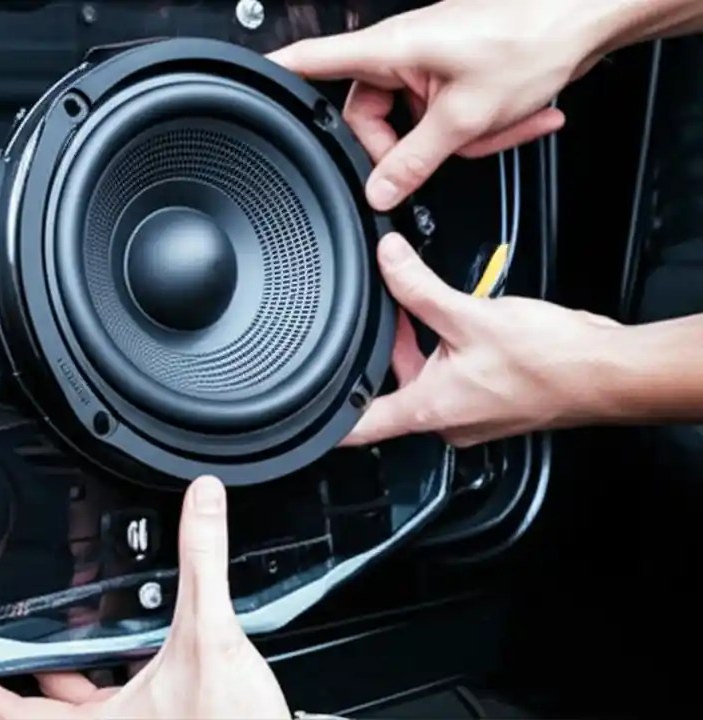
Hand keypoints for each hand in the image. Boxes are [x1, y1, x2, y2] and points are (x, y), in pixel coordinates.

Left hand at [0, 476, 291, 719]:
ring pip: (86, 699)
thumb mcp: (212, 636)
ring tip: (61, 628)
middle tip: (0, 635)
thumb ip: (203, 563)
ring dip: (73, 667)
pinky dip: (117, 670)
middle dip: (24, 665)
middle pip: (44, 701)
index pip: (10, 711)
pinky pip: (123, 696)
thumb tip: (200, 501)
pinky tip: (134, 646)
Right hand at [269, 0, 615, 210]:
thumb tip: (382, 192)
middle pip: (372, 114)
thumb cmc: (532, 38)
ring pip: (417, 118)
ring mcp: (430, 56)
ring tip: (493, 128)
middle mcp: (403, 48)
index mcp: (389, 50)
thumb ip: (415, 162)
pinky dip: (478, 122)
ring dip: (458, 136)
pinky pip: (446, 107)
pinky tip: (511, 117)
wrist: (587, 15)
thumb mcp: (466, 119)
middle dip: (412, 144)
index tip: (244, 90)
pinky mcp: (456, 63)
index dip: (273, 79)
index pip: (311, 63)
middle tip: (439, 154)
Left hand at [343, 234, 619, 447]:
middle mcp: (447, 422)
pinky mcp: (492, 402)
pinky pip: (454, 375)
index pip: (358, 426)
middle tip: (391, 309)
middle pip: (391, 387)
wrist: (608, 371)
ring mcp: (471, 415)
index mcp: (429, 410)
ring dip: (422, 341)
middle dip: (388, 346)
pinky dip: (449, 348)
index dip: (325, 421)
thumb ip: (418, 286)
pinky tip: (465, 320)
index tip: (301, 412)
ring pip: (425, 376)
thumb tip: (388, 259)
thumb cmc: (552, 361)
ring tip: (434, 308)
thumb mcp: (470, 313)